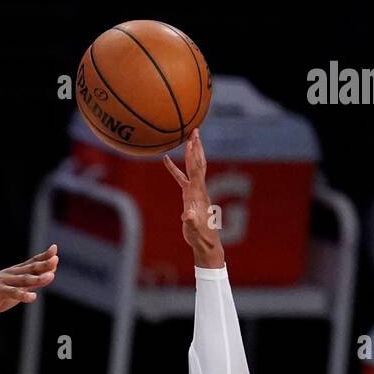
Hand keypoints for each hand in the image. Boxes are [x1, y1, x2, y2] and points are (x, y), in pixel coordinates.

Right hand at [0, 246, 57, 323]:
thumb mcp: (17, 288)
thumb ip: (32, 283)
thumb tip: (50, 274)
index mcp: (15, 272)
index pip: (31, 262)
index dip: (43, 256)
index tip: (54, 249)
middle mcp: (10, 274)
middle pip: (30, 268)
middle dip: (43, 264)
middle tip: (55, 259)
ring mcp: (4, 282)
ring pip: (23, 280)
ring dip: (37, 278)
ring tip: (51, 276)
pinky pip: (12, 293)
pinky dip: (22, 295)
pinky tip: (33, 297)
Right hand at [163, 130, 223, 266]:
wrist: (206, 243)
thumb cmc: (200, 238)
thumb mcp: (195, 231)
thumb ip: (191, 222)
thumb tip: (187, 215)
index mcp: (198, 195)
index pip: (195, 171)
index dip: (192, 157)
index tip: (190, 142)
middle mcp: (199, 190)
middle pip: (198, 164)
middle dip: (196, 147)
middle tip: (195, 131)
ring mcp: (195, 192)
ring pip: (193, 168)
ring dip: (191, 153)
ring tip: (188, 138)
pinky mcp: (190, 196)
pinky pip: (183, 178)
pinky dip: (175, 169)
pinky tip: (167, 161)